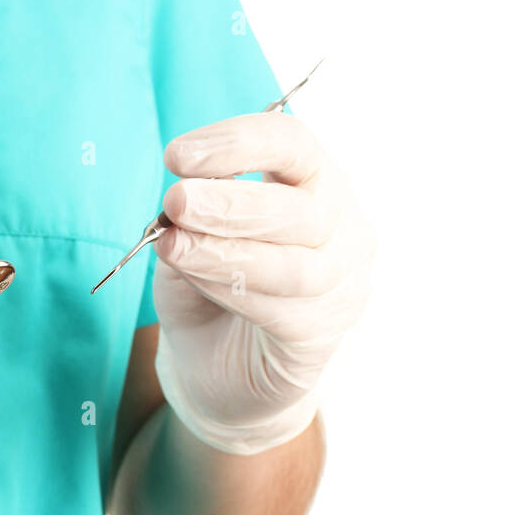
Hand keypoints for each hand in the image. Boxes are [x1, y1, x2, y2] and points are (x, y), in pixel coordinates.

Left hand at [151, 111, 373, 454]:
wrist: (218, 371)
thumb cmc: (208, 290)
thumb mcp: (188, 240)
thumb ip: (190, 217)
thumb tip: (185, 194)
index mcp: (311, 184)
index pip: (294, 146)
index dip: (239, 142)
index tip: (178, 155)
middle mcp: (340, 229)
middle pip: (304, 207)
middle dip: (232, 202)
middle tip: (175, 199)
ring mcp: (340, 285)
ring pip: (295, 264)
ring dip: (227, 250)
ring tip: (174, 244)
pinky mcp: (322, 336)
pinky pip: (286, 310)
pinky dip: (234, 290)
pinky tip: (197, 280)